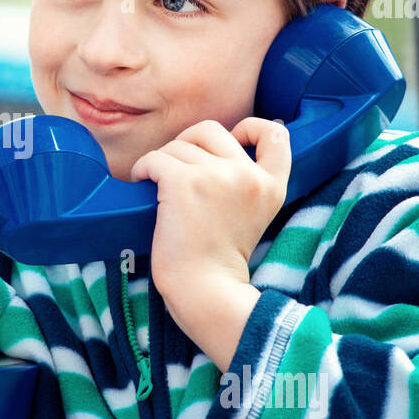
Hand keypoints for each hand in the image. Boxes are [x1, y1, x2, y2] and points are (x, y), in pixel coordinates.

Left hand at [129, 118, 290, 364]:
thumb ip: (244, 184)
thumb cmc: (217, 262)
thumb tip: (210, 151)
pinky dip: (143, 169)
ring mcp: (217, 176)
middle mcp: (248, 176)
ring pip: (177, 146)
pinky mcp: (184, 182)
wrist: (205, 291)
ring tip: (156, 188)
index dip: (251, 127)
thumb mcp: (251, 216)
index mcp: (271, 185)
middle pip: (211, 130)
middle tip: (175, 171)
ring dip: (161, 163)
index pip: (276, 134)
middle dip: (187, 143)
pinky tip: (142, 185)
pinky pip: (154, 158)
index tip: (233, 137)